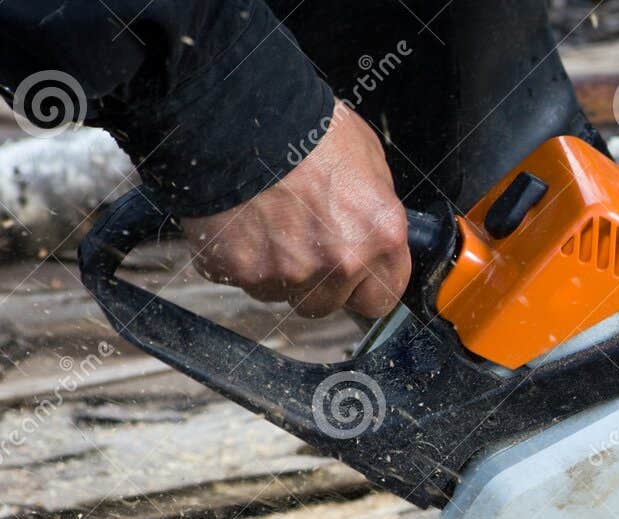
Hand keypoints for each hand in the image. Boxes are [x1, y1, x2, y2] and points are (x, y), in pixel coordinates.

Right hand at [181, 101, 410, 318]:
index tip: (353, 274)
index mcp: (379, 236)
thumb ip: (374, 211)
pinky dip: (238, 255)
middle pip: (328, 304)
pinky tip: (238, 219)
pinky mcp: (236, 268)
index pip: (381, 299)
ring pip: (282, 293)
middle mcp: (339, 263)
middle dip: (317, 281)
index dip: (364, 286)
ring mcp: (286, 271)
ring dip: (277, 270)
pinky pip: (239, 277)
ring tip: (268, 222)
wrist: (233, 111)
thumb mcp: (366, 158)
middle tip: (302, 239)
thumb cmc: (303, 125)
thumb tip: (373, 235)